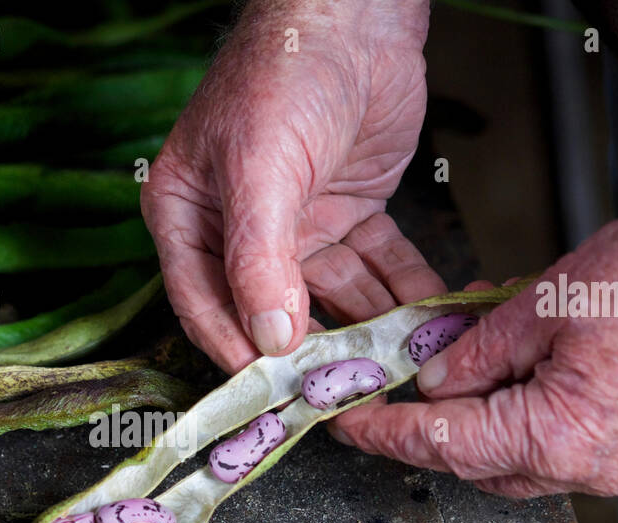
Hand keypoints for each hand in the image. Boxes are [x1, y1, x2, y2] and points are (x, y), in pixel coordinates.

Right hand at [141, 0, 440, 373]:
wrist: (359, 14)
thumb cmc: (285, 71)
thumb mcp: (261, 167)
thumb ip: (259, 257)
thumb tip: (268, 338)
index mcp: (190, 218)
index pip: (203, 303)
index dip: (235, 350)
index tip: (271, 391)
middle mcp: (239, 231)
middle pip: (269, 310)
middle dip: (310, 348)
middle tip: (341, 387)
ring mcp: (298, 228)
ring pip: (330, 296)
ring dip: (364, 328)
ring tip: (396, 362)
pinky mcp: (350, 216)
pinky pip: (376, 268)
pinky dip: (401, 293)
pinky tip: (427, 322)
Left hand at [328, 137, 617, 496]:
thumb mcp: (549, 300)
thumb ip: (480, 348)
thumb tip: (436, 381)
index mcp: (559, 437)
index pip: (445, 446)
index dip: (388, 434)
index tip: (348, 424)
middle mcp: (591, 470)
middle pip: (479, 467)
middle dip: (430, 437)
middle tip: (391, 401)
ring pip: (521, 466)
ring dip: (479, 433)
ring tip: (453, 384)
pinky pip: (564, 455)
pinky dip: (526, 429)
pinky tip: (515, 387)